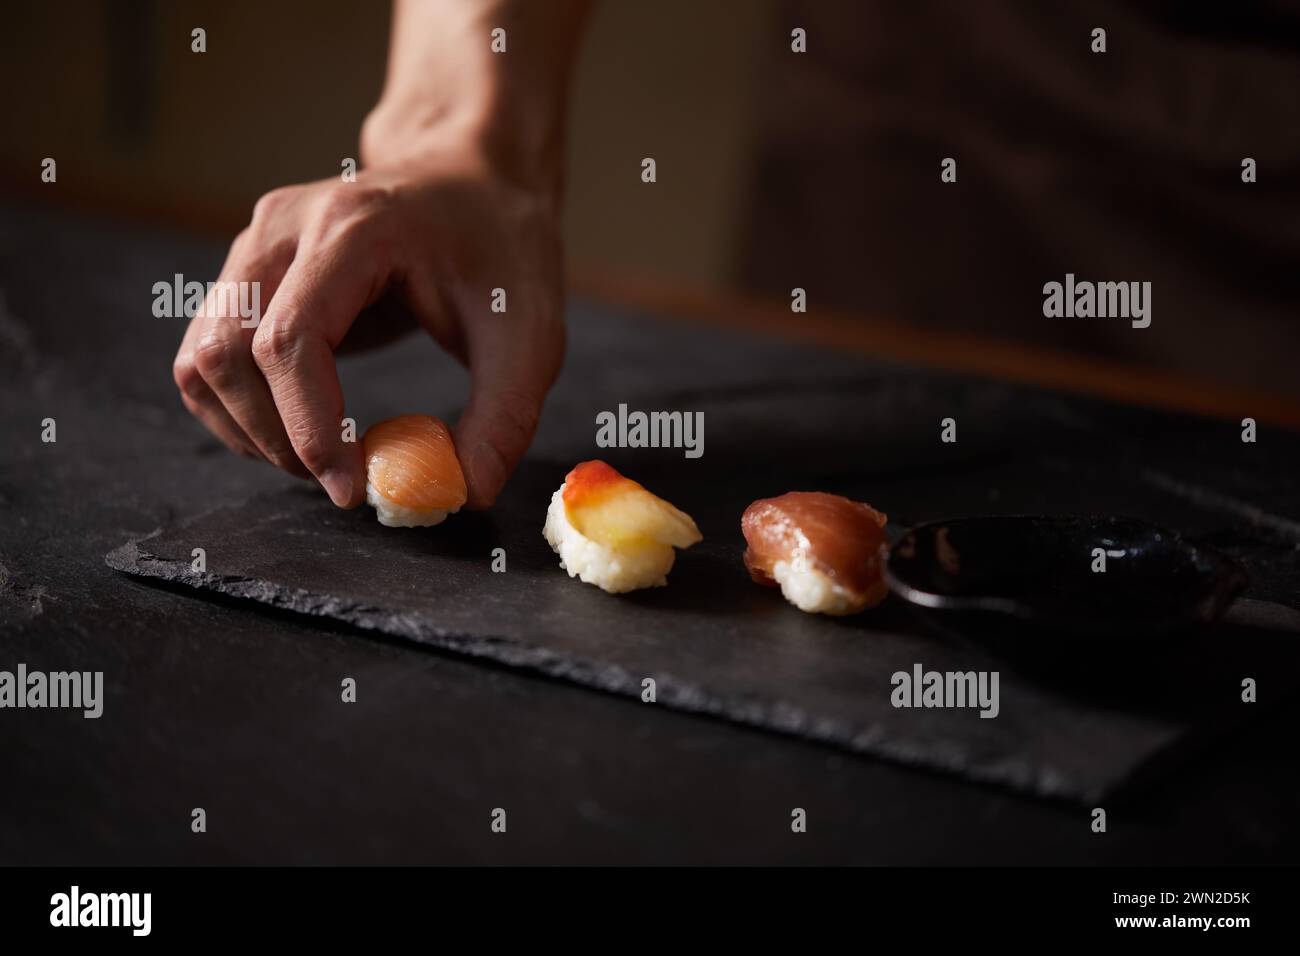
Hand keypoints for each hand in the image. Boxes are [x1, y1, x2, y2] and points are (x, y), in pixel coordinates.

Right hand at [171, 146, 564, 509]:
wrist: (469, 178)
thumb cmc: (500, 246)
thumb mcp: (530, 331)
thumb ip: (503, 417)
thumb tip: (460, 494)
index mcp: (354, 228)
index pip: (291, 339)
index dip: (309, 427)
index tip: (350, 487)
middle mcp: (284, 227)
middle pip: (227, 352)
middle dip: (276, 437)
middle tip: (343, 480)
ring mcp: (255, 244)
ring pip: (203, 358)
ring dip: (248, 429)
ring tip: (321, 458)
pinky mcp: (247, 271)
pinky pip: (209, 353)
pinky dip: (239, 408)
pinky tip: (298, 430)